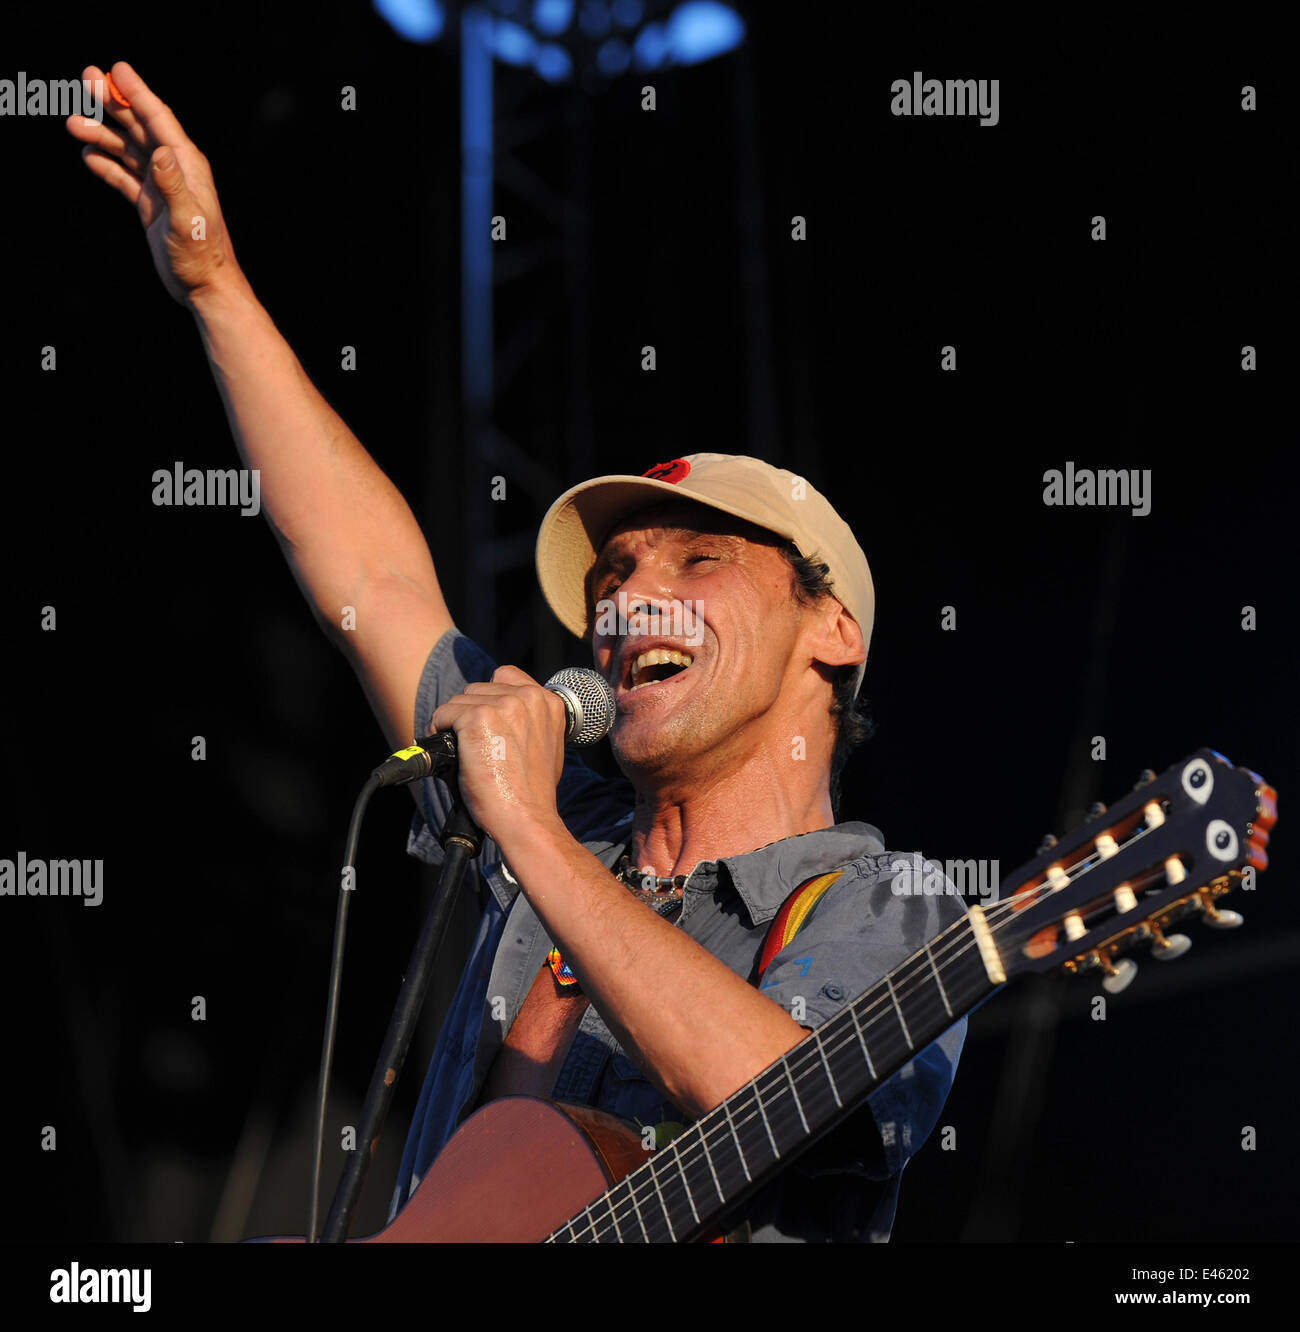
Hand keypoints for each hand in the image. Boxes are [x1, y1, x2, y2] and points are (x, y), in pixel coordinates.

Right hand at [66, 61, 244, 307]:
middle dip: (114, 103)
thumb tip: (159, 151)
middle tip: (86, 78)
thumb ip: (174, 186)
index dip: (137, 93)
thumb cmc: (202, 258)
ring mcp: (162, 187)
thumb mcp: (187, 221)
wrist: (206, 289)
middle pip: (140, 127)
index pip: (158, 119)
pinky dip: (107, 167)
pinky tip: (89, 158)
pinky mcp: (151, 206)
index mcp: (186, 166)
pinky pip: (125, 178)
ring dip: (103, 136)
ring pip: (128, 151)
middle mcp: (175, 171)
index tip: (116, 69)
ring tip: (74, 125)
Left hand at [430, 666, 568, 848]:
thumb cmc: (532, 792)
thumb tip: (502, 715)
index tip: (489, 724)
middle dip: (470, 714)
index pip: (505, 676)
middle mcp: (529, 697)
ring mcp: (504, 705)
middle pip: (478, 689)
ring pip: (459, 701)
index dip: (490, 699)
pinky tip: (453, 754)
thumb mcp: (546, 746)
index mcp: (549, 701)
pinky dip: (439, 731)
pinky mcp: (478, 717)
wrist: (525, 817)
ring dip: (455, 724)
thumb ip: (529, 721)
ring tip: (466, 754)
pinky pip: (444, 714)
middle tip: (474, 747)